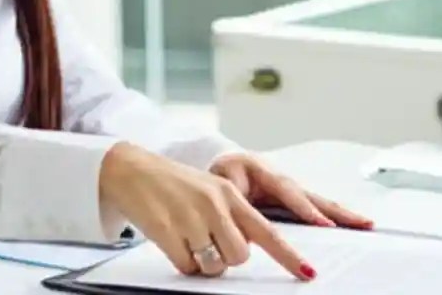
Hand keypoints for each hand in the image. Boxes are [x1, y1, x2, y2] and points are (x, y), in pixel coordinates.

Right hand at [100, 143, 315, 280]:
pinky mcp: (167, 231)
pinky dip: (182, 262)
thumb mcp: (211, 192)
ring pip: (214, 265)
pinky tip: (173, 239)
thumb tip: (246, 250)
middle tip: (210, 242)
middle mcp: (214, 204)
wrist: (132, 170)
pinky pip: (187, 267)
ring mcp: (190, 218)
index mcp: (230, 194)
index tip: (308, 272)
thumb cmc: (176, 186)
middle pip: (240, 256)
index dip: (289, 255)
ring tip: (189, 238)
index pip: (267, 231)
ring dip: (204, 262)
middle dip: (227, 257)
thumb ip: (233, 216)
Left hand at [209, 152, 372, 229]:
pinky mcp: (293, 198)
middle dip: (338, 211)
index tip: (322, 223)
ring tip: (366, 224)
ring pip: (320, 201)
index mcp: (265, 172)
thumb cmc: (223, 174)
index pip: (289, 193)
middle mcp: (283, 179)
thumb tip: (246, 223)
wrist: (224, 163)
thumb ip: (236, 201)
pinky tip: (350, 226)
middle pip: (314, 196)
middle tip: (362, 222)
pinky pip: (316, 207)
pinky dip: (334, 215)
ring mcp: (291, 188)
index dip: (306, 209)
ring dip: (342, 213)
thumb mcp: (223, 183)